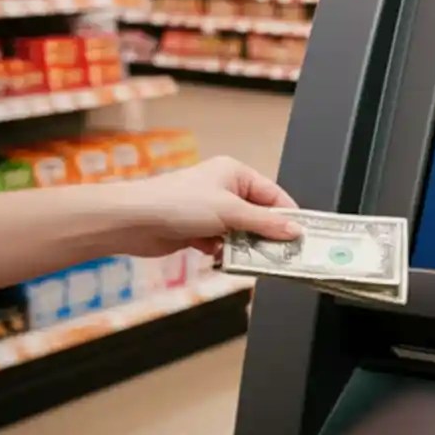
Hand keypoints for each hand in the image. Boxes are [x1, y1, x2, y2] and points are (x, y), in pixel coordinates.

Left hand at [116, 156, 300, 256]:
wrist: (132, 220)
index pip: (273, 195)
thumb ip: (265, 223)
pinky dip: (224, 253)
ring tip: (249, 260)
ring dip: (244, 247)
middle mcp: (225, 190)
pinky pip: (222, 244)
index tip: (302, 237)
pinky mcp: (198, 230)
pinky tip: (219, 258)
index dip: (288, 216)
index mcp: (236, 174)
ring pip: (241, 233)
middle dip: (266, 236)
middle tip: (281, 255)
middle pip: (259, 216)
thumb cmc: (178, 203)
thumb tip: (295, 231)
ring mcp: (211, 211)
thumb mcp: (230, 211)